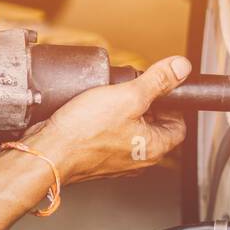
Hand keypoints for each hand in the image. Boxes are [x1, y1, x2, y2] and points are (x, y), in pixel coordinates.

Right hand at [35, 55, 190, 184]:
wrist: (48, 151)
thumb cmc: (84, 132)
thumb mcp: (128, 96)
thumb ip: (157, 81)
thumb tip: (180, 68)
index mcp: (154, 149)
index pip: (178, 127)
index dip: (174, 105)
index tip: (163, 91)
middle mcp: (138, 160)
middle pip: (154, 128)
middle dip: (147, 107)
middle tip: (134, 90)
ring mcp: (117, 162)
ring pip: (130, 132)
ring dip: (124, 114)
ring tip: (113, 98)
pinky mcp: (96, 159)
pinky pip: (109, 138)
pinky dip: (105, 124)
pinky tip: (94, 111)